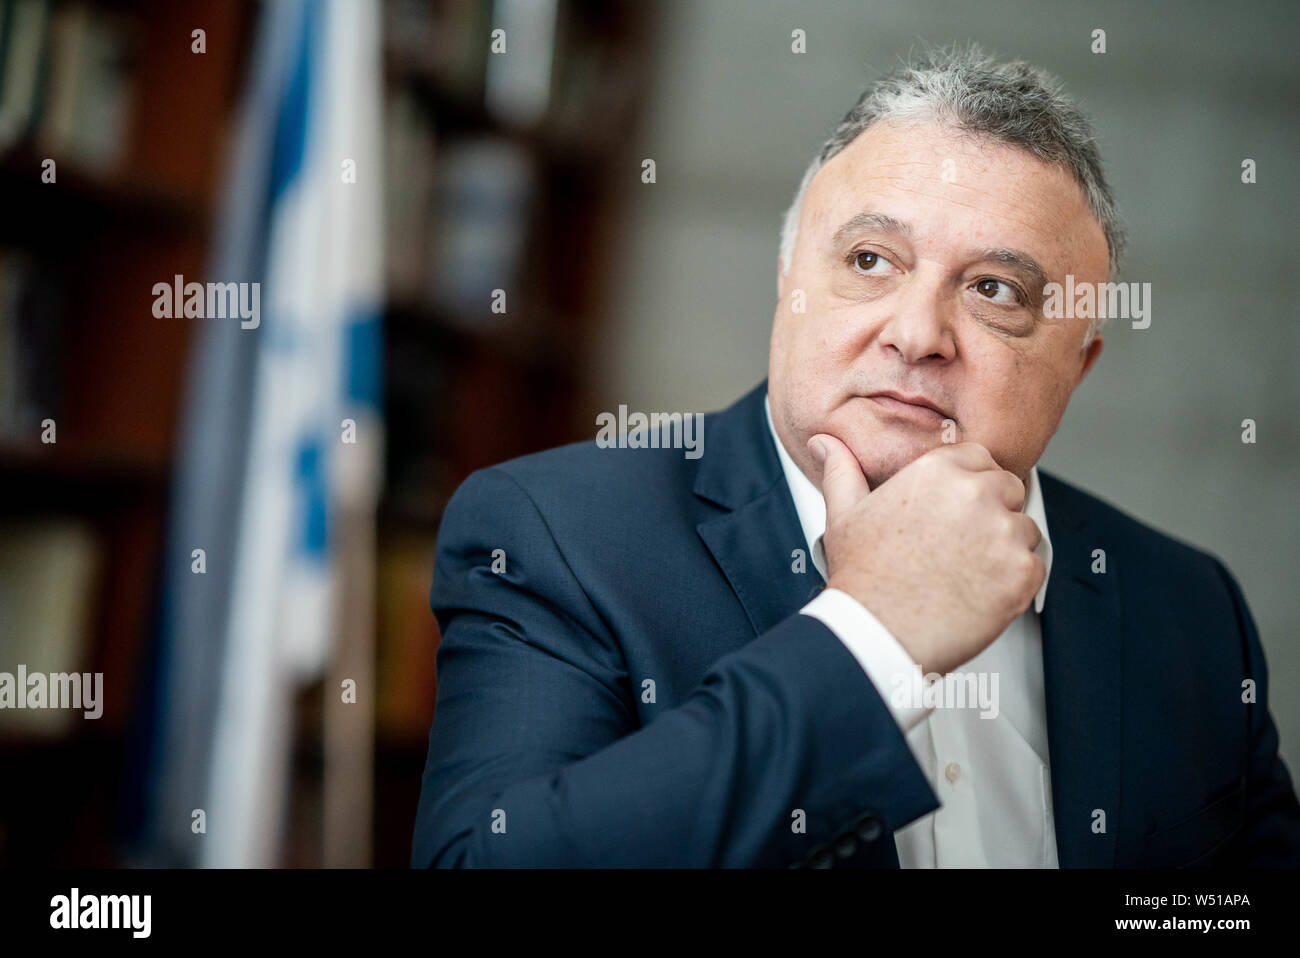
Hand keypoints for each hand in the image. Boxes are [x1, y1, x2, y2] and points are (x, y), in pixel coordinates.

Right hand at [809, 434, 1044, 675]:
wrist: (879, 633)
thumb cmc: (863, 579)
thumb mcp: (844, 515)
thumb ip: (842, 470)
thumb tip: (826, 443)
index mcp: (938, 472)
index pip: (979, 457)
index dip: (970, 483)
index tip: (958, 507)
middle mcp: (975, 494)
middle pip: (1008, 488)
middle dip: (991, 512)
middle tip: (961, 544)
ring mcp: (1003, 532)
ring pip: (1024, 528)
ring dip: (1005, 547)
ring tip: (967, 571)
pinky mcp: (1022, 571)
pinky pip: (1035, 565)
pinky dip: (1015, 580)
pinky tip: (980, 590)